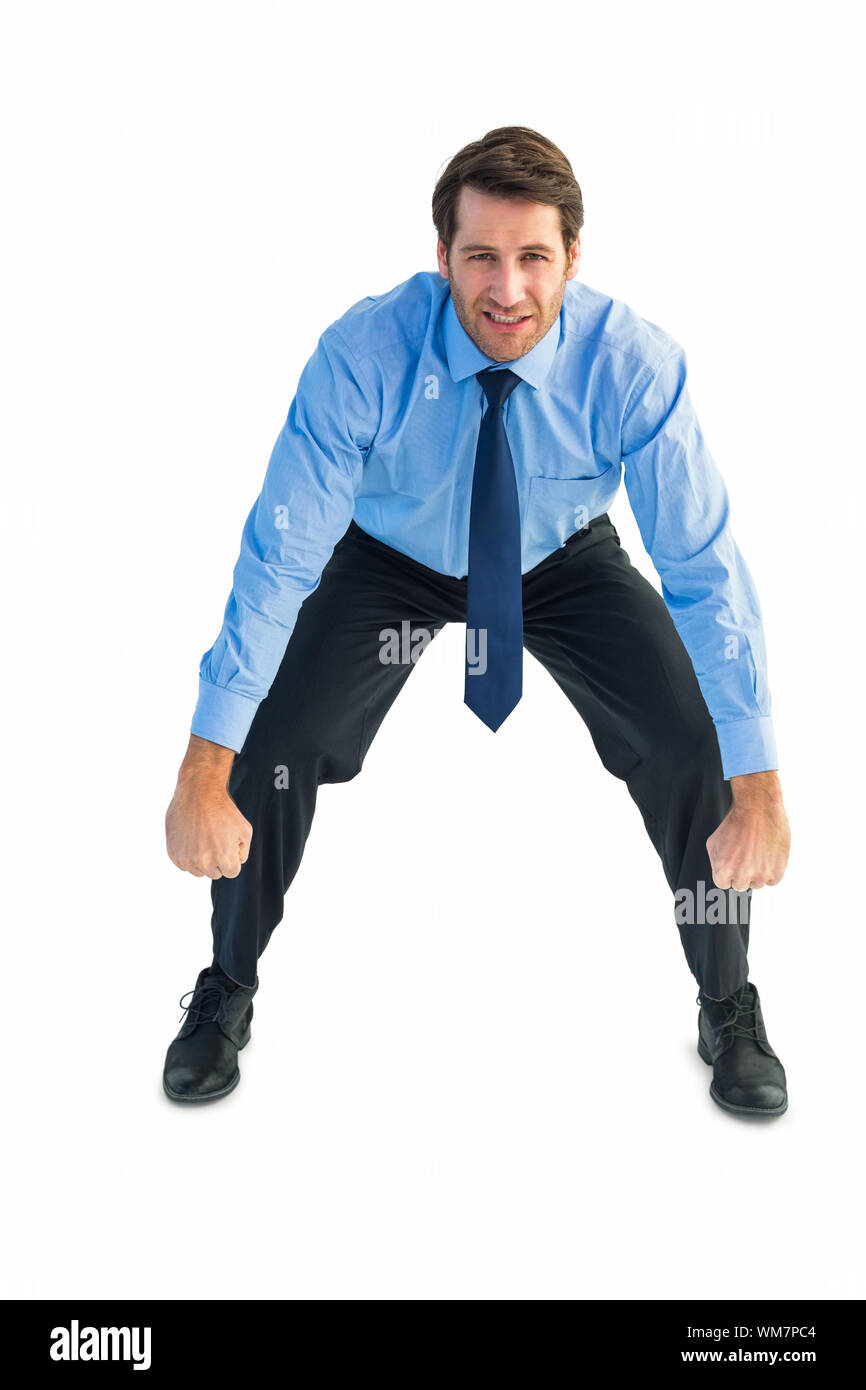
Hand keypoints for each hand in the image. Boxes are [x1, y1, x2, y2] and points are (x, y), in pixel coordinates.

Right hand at [165, 777, 251, 878]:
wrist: (197, 793)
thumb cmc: (223, 810)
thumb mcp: (245, 829)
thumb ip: (243, 852)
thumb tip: (236, 862)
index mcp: (224, 858)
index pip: (231, 872)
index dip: (232, 857)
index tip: (227, 843)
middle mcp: (204, 862)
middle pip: (214, 873)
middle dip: (217, 859)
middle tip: (215, 838)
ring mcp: (186, 859)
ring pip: (198, 871)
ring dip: (202, 859)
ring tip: (203, 837)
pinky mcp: (173, 854)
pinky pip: (184, 864)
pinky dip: (188, 855)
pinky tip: (192, 838)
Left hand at [706, 770, 790, 891]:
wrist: (758, 807)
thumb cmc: (735, 822)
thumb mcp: (714, 842)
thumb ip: (715, 862)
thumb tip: (721, 874)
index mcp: (723, 871)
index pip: (724, 883)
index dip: (728, 869)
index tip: (733, 858)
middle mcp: (742, 876)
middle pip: (740, 885)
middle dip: (741, 871)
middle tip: (745, 854)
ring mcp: (761, 875)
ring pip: (757, 883)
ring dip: (757, 871)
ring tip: (757, 851)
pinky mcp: (778, 870)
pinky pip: (772, 881)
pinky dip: (771, 871)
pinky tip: (767, 855)